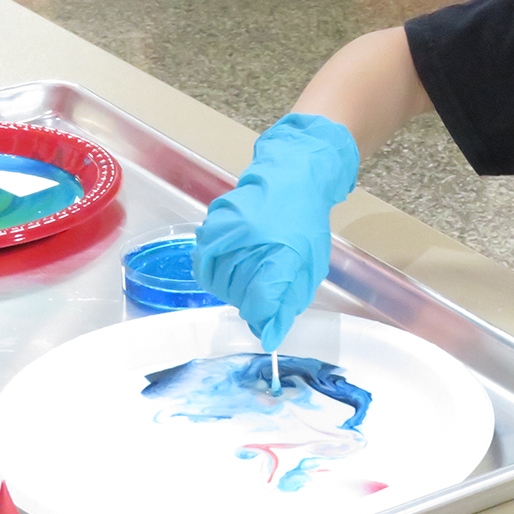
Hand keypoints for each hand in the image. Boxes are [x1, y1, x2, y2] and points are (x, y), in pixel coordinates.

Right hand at [192, 113, 358, 350]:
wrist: (292, 177)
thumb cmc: (306, 224)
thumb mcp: (310, 266)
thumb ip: (288, 302)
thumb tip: (268, 336)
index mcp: (284, 251)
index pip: (261, 297)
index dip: (262, 317)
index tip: (266, 324)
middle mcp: (252, 240)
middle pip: (236, 292)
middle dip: (248, 301)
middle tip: (261, 292)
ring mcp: (229, 228)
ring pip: (216, 280)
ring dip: (230, 287)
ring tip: (248, 276)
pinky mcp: (213, 222)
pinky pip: (203, 261)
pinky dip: (213, 270)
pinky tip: (229, 264)